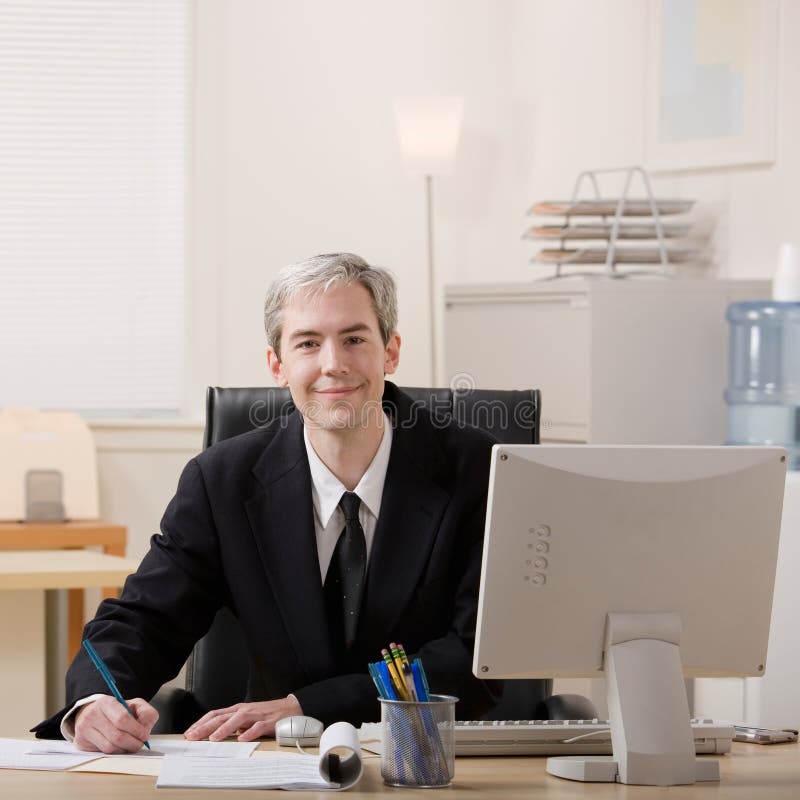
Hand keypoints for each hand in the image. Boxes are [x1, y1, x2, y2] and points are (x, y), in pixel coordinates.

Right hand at [73, 696, 157, 753]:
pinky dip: (115, 753)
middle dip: (133, 743)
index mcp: (106, 703)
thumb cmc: (117, 711)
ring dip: (125, 749)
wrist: (92, 713)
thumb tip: (146, 729)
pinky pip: (102, 753)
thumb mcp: (134, 705)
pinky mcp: (80, 744)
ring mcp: (84, 730)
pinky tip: (119, 747)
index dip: (136, 730)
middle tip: (140, 744)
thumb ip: (146, 713)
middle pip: (117, 736)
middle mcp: (91, 715)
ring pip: (109, 748)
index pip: (122, 718)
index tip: (144, 735)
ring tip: (131, 745)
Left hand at [184, 696, 302, 741]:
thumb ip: (232, 725)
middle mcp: (244, 710)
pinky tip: (242, 739)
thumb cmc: (266, 714)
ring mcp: (256, 715)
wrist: (291, 708)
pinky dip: (249, 732)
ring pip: (237, 720)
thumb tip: (213, 735)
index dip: (201, 723)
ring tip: (213, 739)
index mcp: (237, 710)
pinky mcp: (268, 722)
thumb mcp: (246, 718)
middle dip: (205, 727)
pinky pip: (258, 727)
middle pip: (222, 717)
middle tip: (193, 737)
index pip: (215, 714)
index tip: (189, 733)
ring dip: (224, 729)